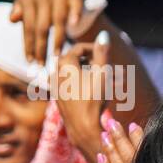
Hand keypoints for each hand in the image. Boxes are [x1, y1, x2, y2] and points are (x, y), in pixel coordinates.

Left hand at [10, 0, 89, 62]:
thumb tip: (12, 19)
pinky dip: (75, 14)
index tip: (30, 61)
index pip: (28, 26)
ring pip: (58, 19)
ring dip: (58, 39)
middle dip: (41, 47)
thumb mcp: (29, 4)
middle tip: (42, 64)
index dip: (29, 45)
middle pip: (41, 25)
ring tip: (57, 55)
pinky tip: (73, 26)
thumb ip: (21, 12)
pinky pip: (75, 4)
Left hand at [53, 33, 115, 162]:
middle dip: (92, 62)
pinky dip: (82, 83)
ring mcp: (56, 87)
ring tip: (104, 79)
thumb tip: (103, 34)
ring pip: (72, 74)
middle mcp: (56, 74)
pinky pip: (69, 85)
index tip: (105, 52)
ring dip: (88, 73)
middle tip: (107, 66)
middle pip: (74, 61)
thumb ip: (102, 53)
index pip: (78, 48)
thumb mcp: (102, 73)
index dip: (93, 48)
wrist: (83, 127)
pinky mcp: (59, 99)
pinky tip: (95, 91)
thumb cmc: (93, 99)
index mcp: (64, 65)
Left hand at [96, 112, 142, 162]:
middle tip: (112, 123)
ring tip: (104, 134)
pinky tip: (100, 155)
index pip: (142, 150)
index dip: (137, 137)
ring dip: (109, 147)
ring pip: (116, 162)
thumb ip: (147, 152)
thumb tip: (140, 131)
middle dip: (119, 137)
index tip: (132, 125)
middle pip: (127, 154)